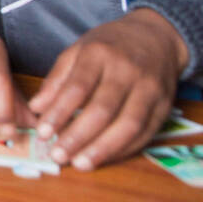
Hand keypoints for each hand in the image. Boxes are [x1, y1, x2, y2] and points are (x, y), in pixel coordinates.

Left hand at [28, 9, 187, 169]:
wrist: (157, 37)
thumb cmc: (110, 46)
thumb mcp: (78, 50)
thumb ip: (57, 79)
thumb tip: (36, 108)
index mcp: (100, 53)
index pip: (78, 87)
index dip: (60, 112)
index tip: (43, 133)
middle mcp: (127, 71)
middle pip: (103, 109)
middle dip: (79, 136)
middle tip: (58, 156)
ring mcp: (150, 89)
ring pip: (128, 125)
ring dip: (103, 149)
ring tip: (80, 164)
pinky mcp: (166, 106)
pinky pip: (146, 133)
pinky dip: (124, 149)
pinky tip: (104, 158)